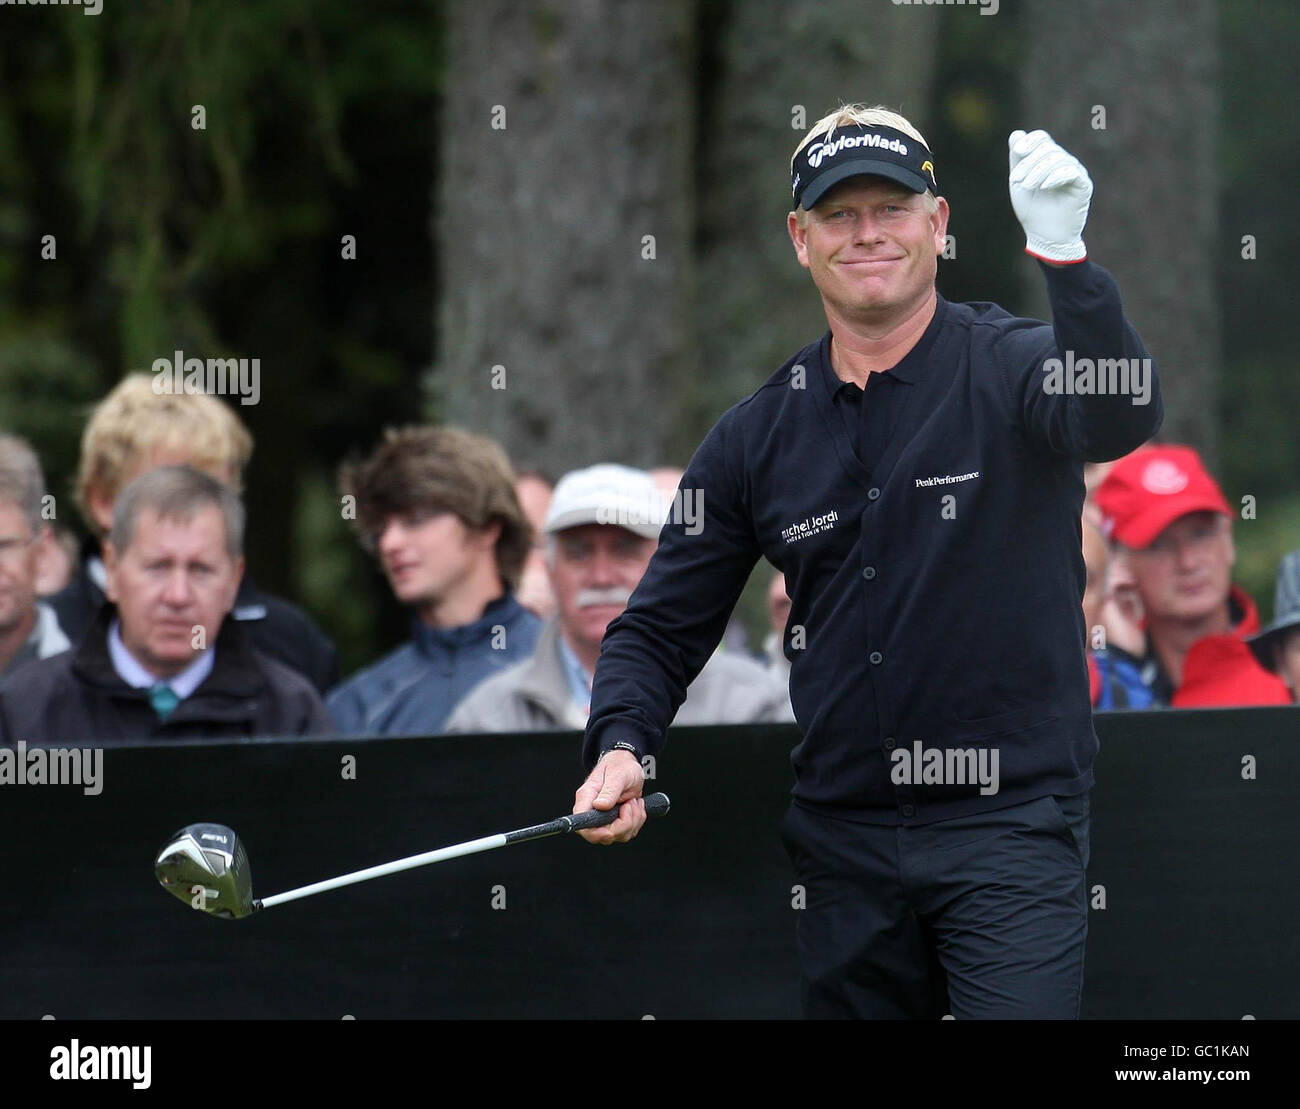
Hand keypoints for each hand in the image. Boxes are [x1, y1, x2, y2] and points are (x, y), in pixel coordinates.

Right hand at [572, 750, 645, 844]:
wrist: (628, 766)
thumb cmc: (620, 766)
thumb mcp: (618, 775)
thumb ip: (610, 791)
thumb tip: (599, 806)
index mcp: (587, 798)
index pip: (582, 825)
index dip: (596, 833)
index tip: (612, 827)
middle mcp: (593, 811)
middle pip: (603, 836)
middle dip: (623, 825)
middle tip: (629, 804)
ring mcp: (604, 819)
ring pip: (618, 836)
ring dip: (633, 820)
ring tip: (633, 801)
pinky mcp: (616, 822)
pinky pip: (628, 832)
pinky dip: (637, 821)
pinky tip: (635, 806)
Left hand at [1008, 129, 1092, 263]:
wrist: (1044, 236)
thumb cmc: (1033, 211)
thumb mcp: (1019, 183)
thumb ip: (1018, 160)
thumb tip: (1016, 134)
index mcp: (1048, 160)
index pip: (1043, 138)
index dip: (1031, 141)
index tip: (1018, 152)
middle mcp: (1064, 162)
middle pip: (1048, 149)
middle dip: (1029, 163)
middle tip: (1017, 181)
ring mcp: (1075, 173)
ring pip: (1058, 159)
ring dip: (1038, 171)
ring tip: (1027, 186)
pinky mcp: (1083, 185)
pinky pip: (1071, 172)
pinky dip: (1055, 176)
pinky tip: (1044, 186)